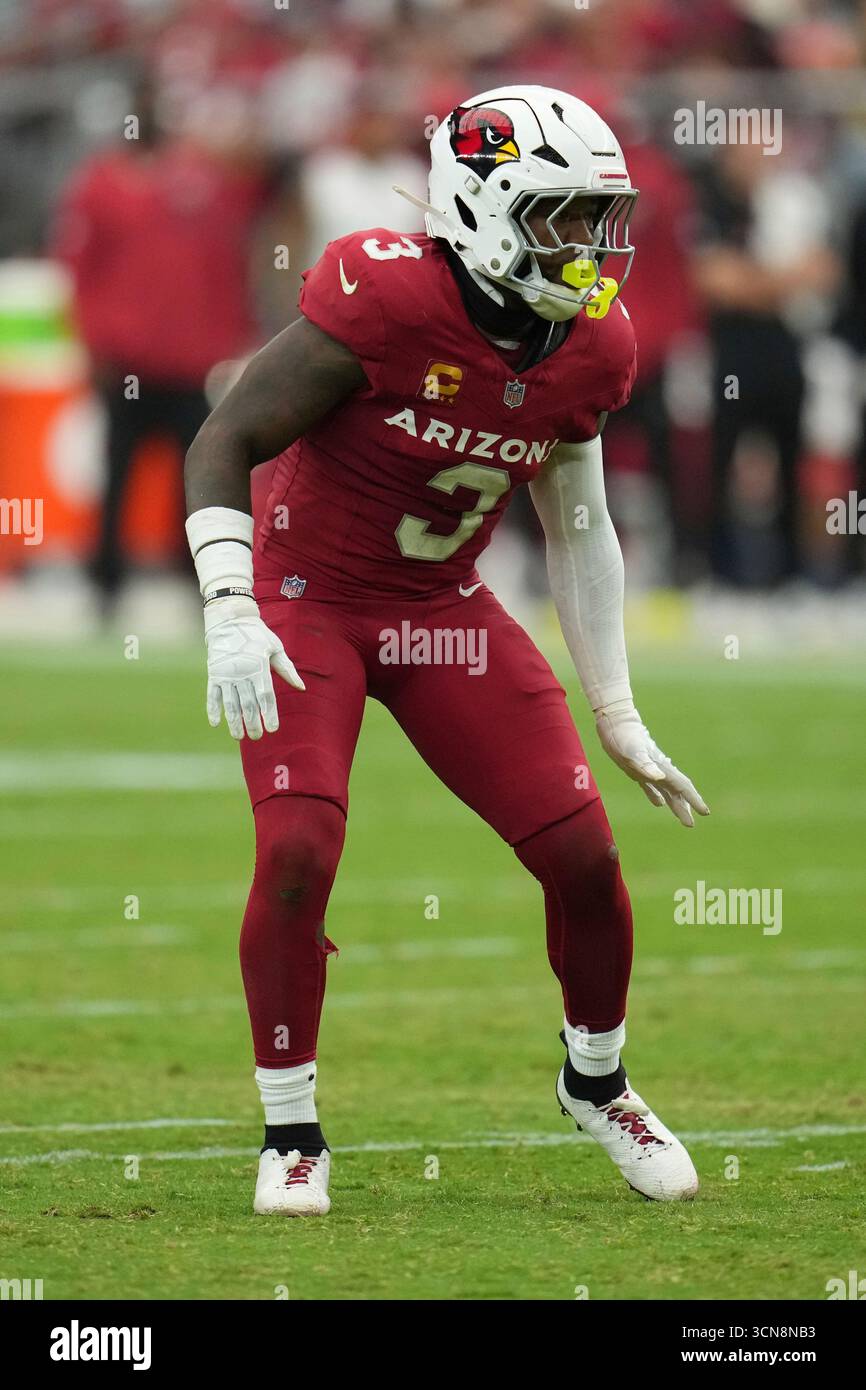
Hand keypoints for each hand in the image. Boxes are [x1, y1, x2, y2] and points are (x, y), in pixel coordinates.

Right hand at [203, 596, 303, 740]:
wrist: (229, 619)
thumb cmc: (257, 635)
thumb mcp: (276, 648)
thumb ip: (287, 669)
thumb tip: (302, 688)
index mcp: (259, 667)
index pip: (266, 696)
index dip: (270, 714)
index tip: (273, 729)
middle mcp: (242, 672)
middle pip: (249, 704)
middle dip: (253, 723)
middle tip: (258, 737)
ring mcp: (226, 674)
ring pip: (231, 704)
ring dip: (234, 722)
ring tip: (239, 737)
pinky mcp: (214, 674)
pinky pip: (212, 695)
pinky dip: (213, 710)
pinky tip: (216, 724)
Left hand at [595, 701, 708, 827]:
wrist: (615, 722)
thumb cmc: (623, 737)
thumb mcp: (632, 752)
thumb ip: (646, 764)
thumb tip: (661, 777)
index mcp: (661, 767)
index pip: (682, 786)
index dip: (694, 800)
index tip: (704, 812)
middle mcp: (658, 769)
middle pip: (677, 791)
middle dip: (685, 807)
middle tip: (691, 824)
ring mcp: (648, 769)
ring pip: (666, 790)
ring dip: (675, 804)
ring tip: (683, 818)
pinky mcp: (637, 769)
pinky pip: (650, 786)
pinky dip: (656, 795)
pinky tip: (659, 803)